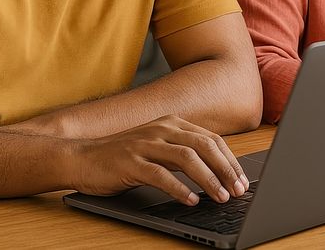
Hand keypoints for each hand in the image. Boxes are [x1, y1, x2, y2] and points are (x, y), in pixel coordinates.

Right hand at [68, 115, 249, 204]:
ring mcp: (145, 143)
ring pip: (186, 158)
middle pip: (204, 146)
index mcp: (171, 123)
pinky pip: (160, 175)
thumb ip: (182, 152)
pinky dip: (179, 189)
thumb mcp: (157, 147)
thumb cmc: (122, 156)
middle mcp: (161, 129)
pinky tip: (191, 200)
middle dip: (226, 170)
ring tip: (221, 197)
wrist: (82, 158)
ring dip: (208, 179)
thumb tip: (217, 171)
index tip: (242, 181)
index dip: (230, 160)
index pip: (211, 140)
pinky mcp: (131, 161)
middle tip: (239, 191)